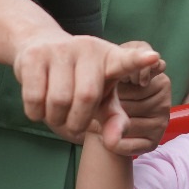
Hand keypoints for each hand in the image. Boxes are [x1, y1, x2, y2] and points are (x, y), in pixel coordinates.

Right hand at [14, 34, 161, 149]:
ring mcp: (60, 50)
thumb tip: (114, 143)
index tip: (154, 58)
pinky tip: (40, 108)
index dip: (139, 61)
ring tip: (57, 117)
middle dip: (78, 121)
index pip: (127, 60)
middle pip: (87, 97)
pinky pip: (34, 98)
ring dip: (56, 120)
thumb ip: (115, 119)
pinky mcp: (34, 56)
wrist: (40, 45)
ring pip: (58, 100)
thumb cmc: (80, 77)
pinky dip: (36, 114)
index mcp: (110, 58)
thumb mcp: (103, 95)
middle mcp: (87, 48)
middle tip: (74, 127)